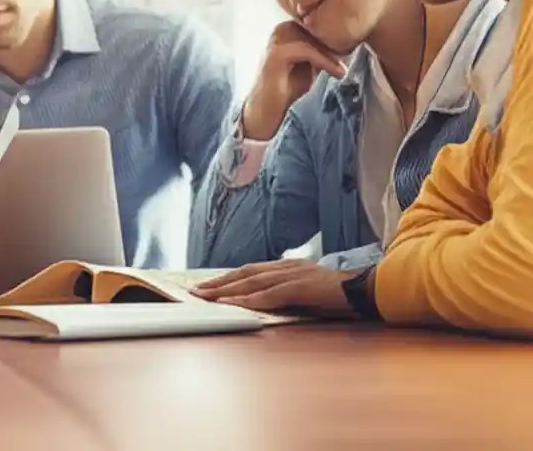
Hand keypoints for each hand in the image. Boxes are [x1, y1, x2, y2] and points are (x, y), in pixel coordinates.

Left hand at [189, 259, 358, 316]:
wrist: (373, 290)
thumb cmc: (344, 296)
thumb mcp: (311, 292)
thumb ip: (290, 293)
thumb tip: (267, 302)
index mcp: (290, 267)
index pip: (252, 270)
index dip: (229, 278)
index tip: (208, 285)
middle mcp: (289, 266)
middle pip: (246, 272)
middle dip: (219, 282)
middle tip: (196, 290)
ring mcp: (296, 274)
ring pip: (253, 280)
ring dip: (227, 289)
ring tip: (206, 296)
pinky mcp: (303, 286)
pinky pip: (271, 294)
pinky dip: (250, 298)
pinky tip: (233, 303)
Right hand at [240, 22, 346, 139]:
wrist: (269, 110)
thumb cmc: (289, 87)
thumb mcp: (311, 63)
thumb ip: (322, 49)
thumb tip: (351, 40)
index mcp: (289, 28)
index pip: (319, 23)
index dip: (336, 36)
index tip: (353, 50)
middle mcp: (280, 29)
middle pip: (316, 29)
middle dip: (335, 45)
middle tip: (350, 58)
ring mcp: (276, 40)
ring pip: (312, 38)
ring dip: (331, 53)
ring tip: (343, 68)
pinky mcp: (276, 54)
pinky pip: (305, 50)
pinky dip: (324, 61)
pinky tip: (337, 72)